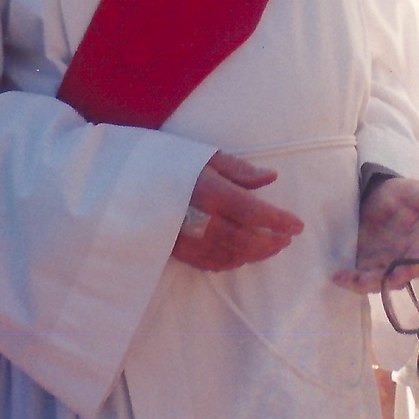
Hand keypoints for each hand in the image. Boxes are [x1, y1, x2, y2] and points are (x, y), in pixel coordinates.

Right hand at [170, 151, 304, 272]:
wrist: (120, 180)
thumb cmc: (165, 160)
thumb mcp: (202, 155)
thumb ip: (238, 170)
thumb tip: (271, 178)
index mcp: (210, 191)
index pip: (255, 212)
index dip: (279, 221)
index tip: (297, 225)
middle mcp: (201, 219)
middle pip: (246, 239)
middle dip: (271, 242)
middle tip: (286, 238)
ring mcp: (187, 238)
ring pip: (230, 255)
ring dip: (255, 254)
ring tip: (270, 247)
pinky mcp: (175, 250)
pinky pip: (209, 262)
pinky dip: (230, 262)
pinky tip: (240, 257)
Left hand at [332, 177, 418, 292]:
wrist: (383, 198)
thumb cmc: (403, 196)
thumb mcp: (411, 192)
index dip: (412, 268)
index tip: (402, 271)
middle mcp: (406, 260)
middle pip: (398, 278)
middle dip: (382, 282)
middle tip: (365, 281)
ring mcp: (387, 265)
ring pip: (378, 282)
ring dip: (363, 284)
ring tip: (347, 279)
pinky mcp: (370, 265)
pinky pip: (362, 278)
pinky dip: (350, 280)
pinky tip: (338, 276)